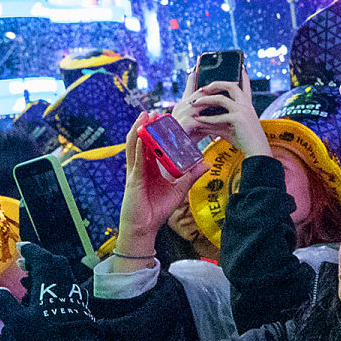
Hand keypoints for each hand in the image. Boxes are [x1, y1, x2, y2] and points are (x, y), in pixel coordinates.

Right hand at [0, 244, 131, 340]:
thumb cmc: (46, 334)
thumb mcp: (18, 322)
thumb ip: (4, 304)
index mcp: (50, 280)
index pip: (40, 257)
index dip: (29, 250)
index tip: (20, 246)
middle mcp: (64, 281)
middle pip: (53, 263)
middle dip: (37, 260)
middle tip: (23, 263)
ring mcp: (73, 291)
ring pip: (59, 274)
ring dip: (44, 272)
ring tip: (28, 279)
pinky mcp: (77, 302)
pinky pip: (63, 285)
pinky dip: (51, 284)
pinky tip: (41, 296)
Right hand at [117, 111, 197, 265]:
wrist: (145, 228)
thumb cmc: (157, 210)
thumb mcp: (179, 189)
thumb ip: (190, 176)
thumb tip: (206, 164)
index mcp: (149, 168)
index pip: (152, 145)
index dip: (156, 131)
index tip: (164, 118)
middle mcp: (140, 167)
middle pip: (141, 141)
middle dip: (147, 125)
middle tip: (155, 111)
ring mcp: (134, 172)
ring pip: (135, 147)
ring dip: (139, 130)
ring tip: (145, 116)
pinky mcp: (133, 180)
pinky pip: (136, 161)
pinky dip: (139, 148)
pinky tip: (142, 137)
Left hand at [177, 74, 269, 159]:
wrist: (256, 150)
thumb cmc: (243, 139)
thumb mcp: (228, 127)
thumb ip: (215, 120)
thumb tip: (198, 120)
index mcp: (246, 104)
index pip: (245, 86)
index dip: (243, 76)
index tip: (240, 66)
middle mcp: (246, 105)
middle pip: (231, 86)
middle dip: (215, 84)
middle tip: (202, 88)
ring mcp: (243, 110)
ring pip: (221, 99)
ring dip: (205, 100)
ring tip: (193, 103)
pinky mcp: (238, 119)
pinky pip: (219, 117)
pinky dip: (207, 119)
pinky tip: (199, 121)